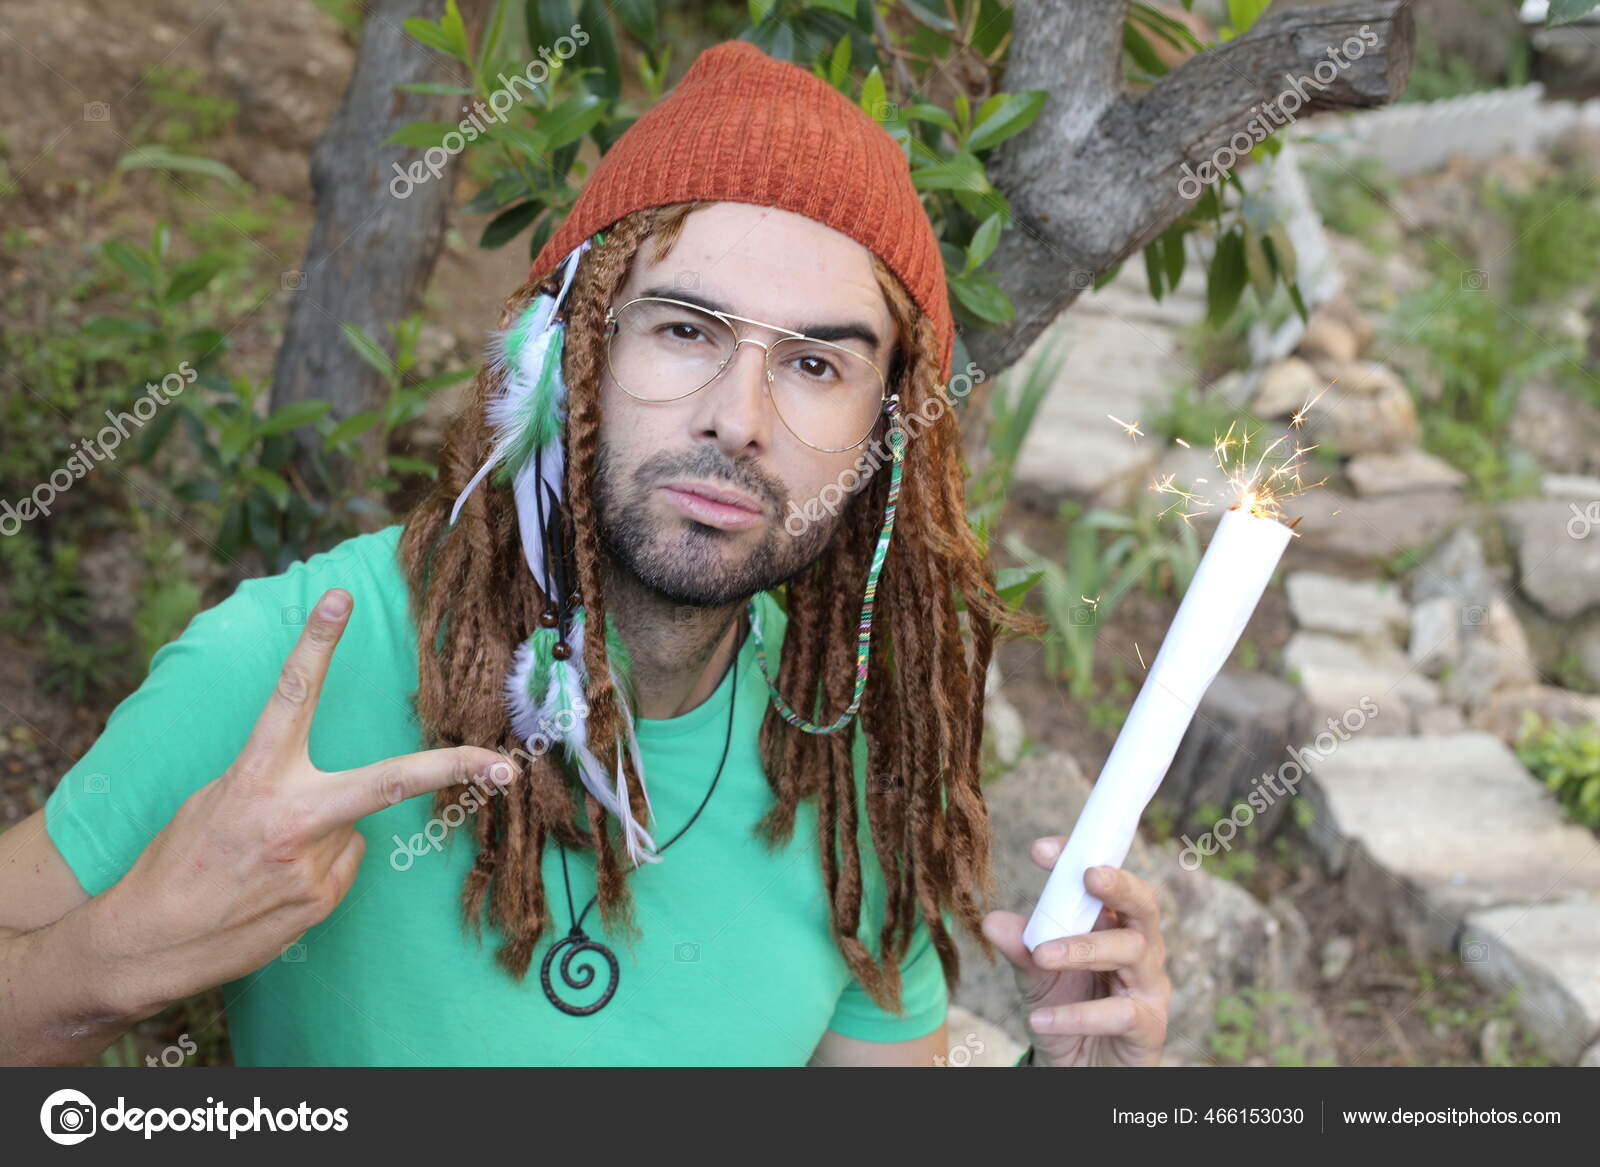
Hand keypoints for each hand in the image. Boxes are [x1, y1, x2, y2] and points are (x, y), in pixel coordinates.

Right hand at [91, 588, 514, 1019]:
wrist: (148, 944)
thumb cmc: (178, 860)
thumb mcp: (213, 800)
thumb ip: (275, 782)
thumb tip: (328, 793)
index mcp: (254, 778)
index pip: (290, 695)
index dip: (316, 644)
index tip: (339, 600)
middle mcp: (293, 817)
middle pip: (390, 780)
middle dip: (454, 769)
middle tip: (505, 764)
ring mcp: (314, 865)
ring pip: (351, 830)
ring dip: (322, 838)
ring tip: (264, 864)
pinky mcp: (322, 901)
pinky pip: (340, 866)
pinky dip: (316, 871)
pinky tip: (272, 888)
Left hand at [982, 838, 1171, 1066]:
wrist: (1077, 1067)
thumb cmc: (1064, 1008)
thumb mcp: (1035, 976)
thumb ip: (1021, 947)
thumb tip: (992, 920)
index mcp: (1114, 924)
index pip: (1109, 881)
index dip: (1082, 858)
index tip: (1041, 851)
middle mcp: (1140, 948)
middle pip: (1144, 905)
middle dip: (1118, 885)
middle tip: (1087, 875)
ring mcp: (1149, 986)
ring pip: (1131, 952)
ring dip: (1083, 949)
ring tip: (1040, 956)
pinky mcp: (1149, 1027)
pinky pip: (1120, 1013)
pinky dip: (1079, 1014)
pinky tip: (1040, 1018)